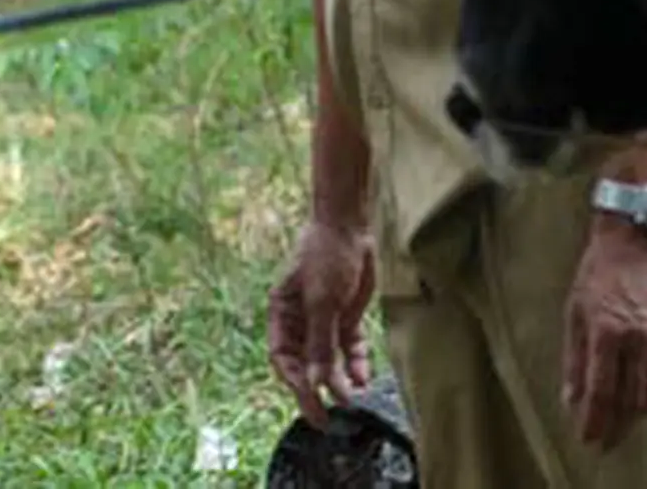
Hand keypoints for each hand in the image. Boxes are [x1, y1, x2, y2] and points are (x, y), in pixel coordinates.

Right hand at [267, 220, 376, 426]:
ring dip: (340, 379)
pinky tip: (365, 376)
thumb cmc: (326, 257)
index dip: (295, 383)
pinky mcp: (345, 317)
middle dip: (317, 390)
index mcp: (282, 315)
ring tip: (354, 397)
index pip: (283, 358)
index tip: (311, 404)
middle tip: (329, 419)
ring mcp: (323, 320)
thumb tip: (315, 383)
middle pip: (305, 364)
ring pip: (328, 359)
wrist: (350, 227)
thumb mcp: (322, 301)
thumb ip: (319, 343)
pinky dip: (356, 362)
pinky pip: (348, 348)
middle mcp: (300, 322)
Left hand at [563, 216, 646, 448]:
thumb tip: (572, 399)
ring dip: (636, 416)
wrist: (636, 237)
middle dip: (615, 426)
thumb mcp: (575, 311)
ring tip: (622, 428)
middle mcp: (637, 336)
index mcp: (606, 331)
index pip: (601, 391)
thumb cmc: (598, 272)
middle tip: (604, 442)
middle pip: (628, 398)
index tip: (587, 439)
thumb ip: (574, 358)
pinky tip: (645, 405)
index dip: (594, 421)